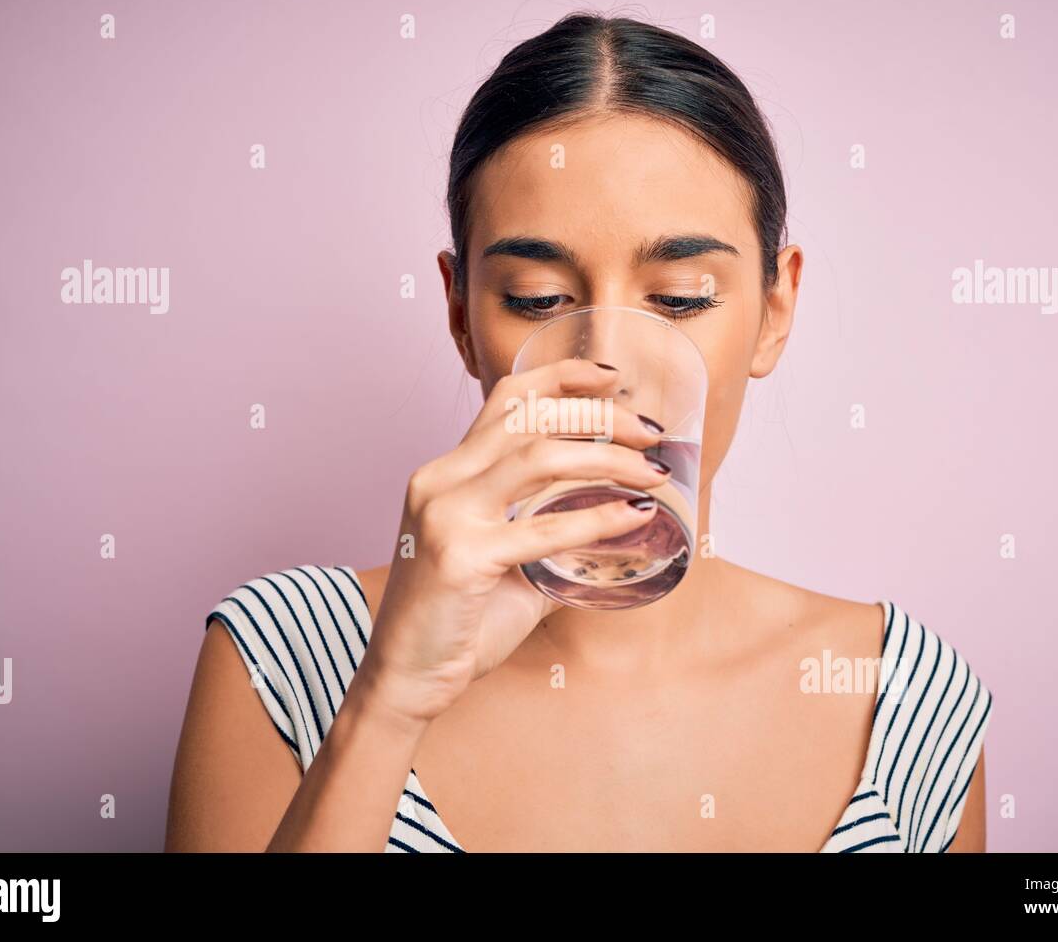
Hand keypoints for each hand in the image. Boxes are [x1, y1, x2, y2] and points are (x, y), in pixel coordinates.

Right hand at [357, 358, 669, 725]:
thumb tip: (616, 525)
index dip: (560, 377)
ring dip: (607, 457)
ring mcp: (445, 515)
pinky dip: (597, 518)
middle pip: (530, 418)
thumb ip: (549, 537)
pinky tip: (633, 516)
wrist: (405, 680)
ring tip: (652, 474)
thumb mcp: (505, 564)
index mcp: (446, 474)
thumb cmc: (456, 624)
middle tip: (650, 435)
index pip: (505, 400)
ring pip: (538, 457)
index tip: (611, 377)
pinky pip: (543, 528)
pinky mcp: (460, 557)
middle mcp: (440, 481)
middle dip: (600, 415)